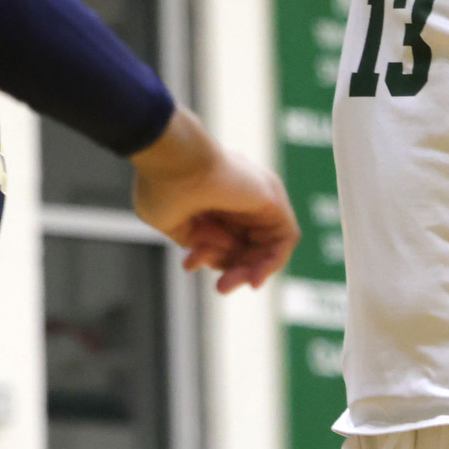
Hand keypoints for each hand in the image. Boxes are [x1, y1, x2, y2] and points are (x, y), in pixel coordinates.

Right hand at [130, 106, 298, 293]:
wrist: (174, 161)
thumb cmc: (163, 186)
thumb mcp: (173, 224)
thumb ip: (196, 240)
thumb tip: (216, 255)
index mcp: (214, 196)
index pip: (224, 236)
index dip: (211, 257)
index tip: (190, 263)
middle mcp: (239, 195)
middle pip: (247, 244)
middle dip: (232, 270)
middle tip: (219, 287)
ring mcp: (257, 196)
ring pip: (265, 245)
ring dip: (248, 272)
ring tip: (225, 285)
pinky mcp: (273, 199)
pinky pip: (285, 239)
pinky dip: (272, 262)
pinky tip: (252, 277)